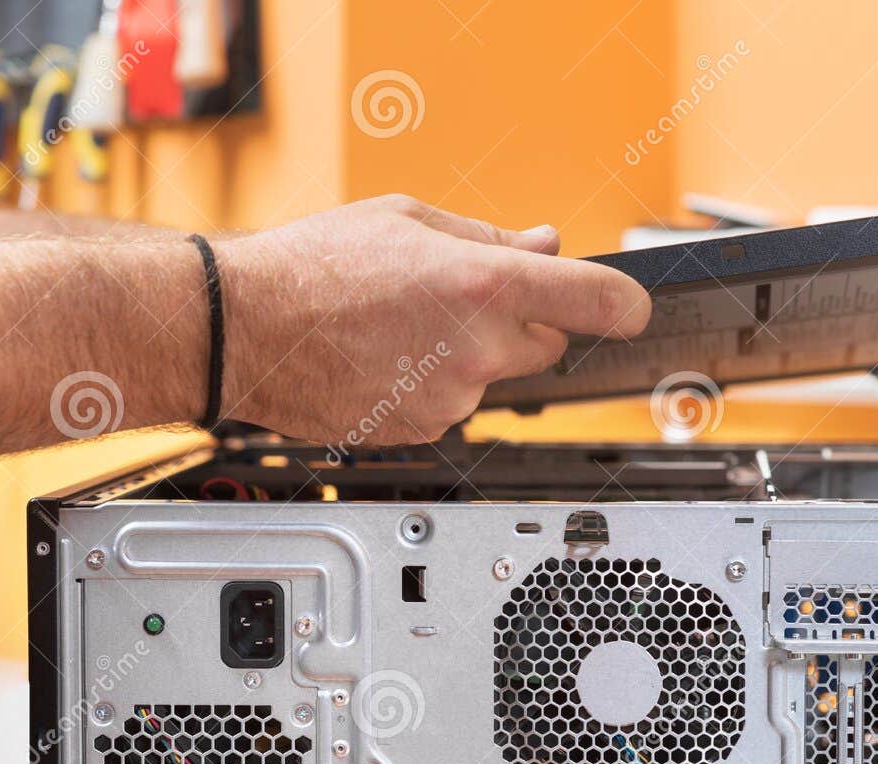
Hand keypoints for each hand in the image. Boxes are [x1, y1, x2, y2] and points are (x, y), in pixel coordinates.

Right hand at [214, 195, 651, 444]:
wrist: (244, 331)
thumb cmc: (313, 267)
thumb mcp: (408, 220)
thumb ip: (489, 238)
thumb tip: (542, 243)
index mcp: (485, 285)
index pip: (598, 302)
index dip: (626, 304)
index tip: (633, 307)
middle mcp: (478, 348)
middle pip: (547, 345)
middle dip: (520, 322)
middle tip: (459, 299)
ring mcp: (452, 396)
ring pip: (493, 375)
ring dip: (467, 353)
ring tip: (400, 325)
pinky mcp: (425, 430)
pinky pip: (452, 403)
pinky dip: (432, 384)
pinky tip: (385, 357)